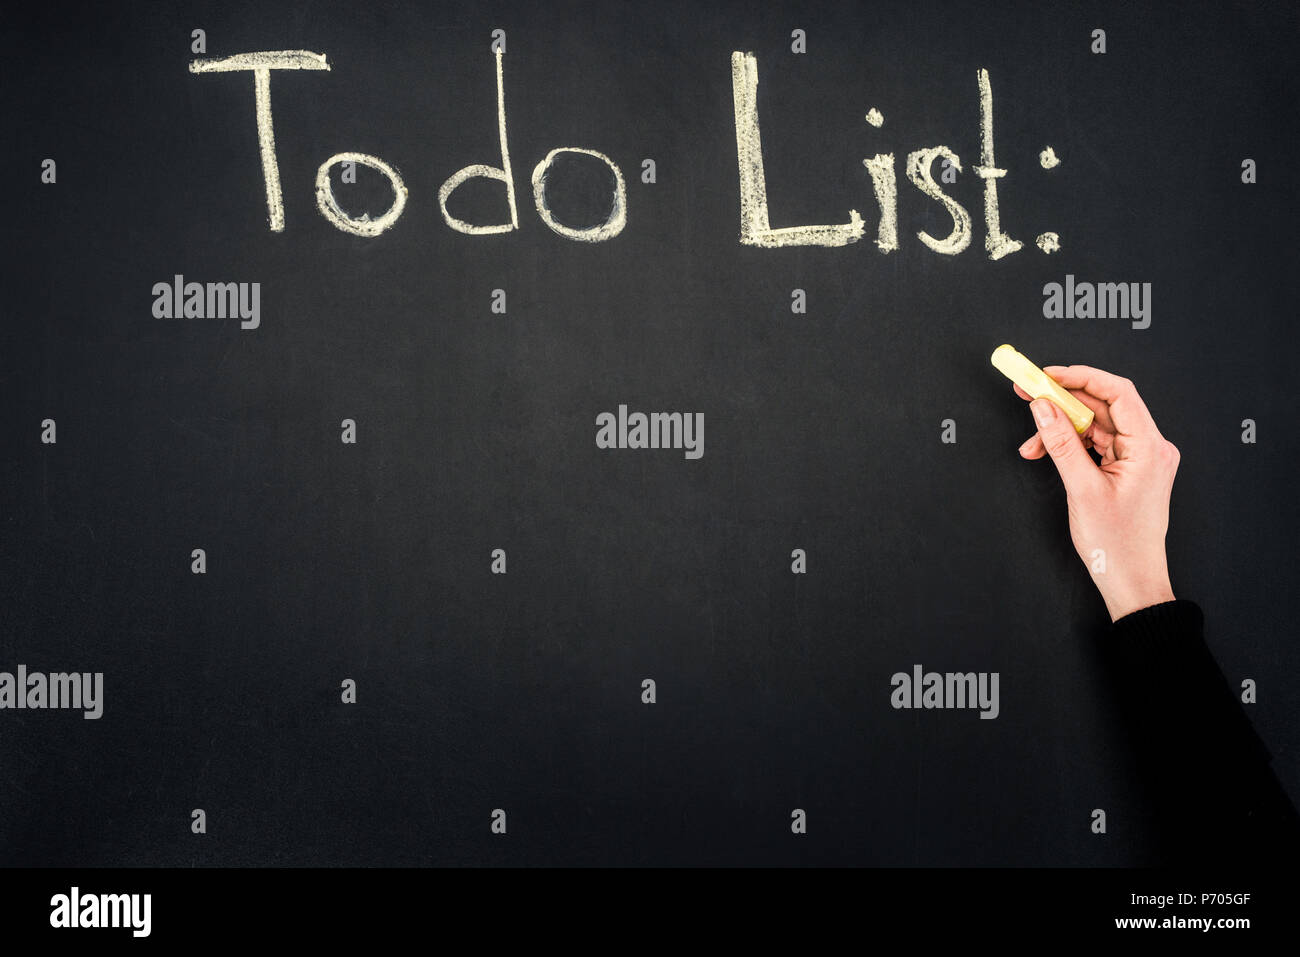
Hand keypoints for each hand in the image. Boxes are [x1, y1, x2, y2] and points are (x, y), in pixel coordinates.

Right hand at [1014, 365, 1179, 620]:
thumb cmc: (1118, 545)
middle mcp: (1149, 448)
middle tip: (1027, 393)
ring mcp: (1139, 459)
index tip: (1047, 373)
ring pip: (1095, 426)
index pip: (1118, 393)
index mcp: (1150, 448)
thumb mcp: (1082, 490)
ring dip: (1060, 429)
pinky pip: (1096, 444)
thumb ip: (1061, 444)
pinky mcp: (1127, 470)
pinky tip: (1045, 452)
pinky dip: (1069, 445)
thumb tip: (1042, 408)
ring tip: (1031, 443)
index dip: (1081, 377)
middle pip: (1103, 407)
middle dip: (1062, 401)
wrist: (1131, 581)